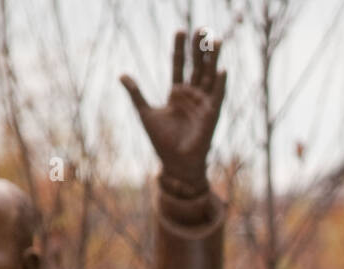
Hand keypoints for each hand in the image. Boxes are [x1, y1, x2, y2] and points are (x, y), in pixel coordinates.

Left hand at [120, 29, 226, 188]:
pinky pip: (217, 96)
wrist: (175, 163)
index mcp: (177, 94)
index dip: (180, 49)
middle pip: (196, 66)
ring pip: (208, 76)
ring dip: (212, 59)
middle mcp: (191, 95)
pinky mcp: (211, 114)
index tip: (180, 31)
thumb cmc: (162, 141)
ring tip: (215, 41)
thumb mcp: (145, 113)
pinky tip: (221, 69)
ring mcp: (202, 104)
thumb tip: (122, 75)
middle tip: (201, 30)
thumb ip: (136, 93)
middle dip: (199, 49)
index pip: (179, 65)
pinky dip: (220, 83)